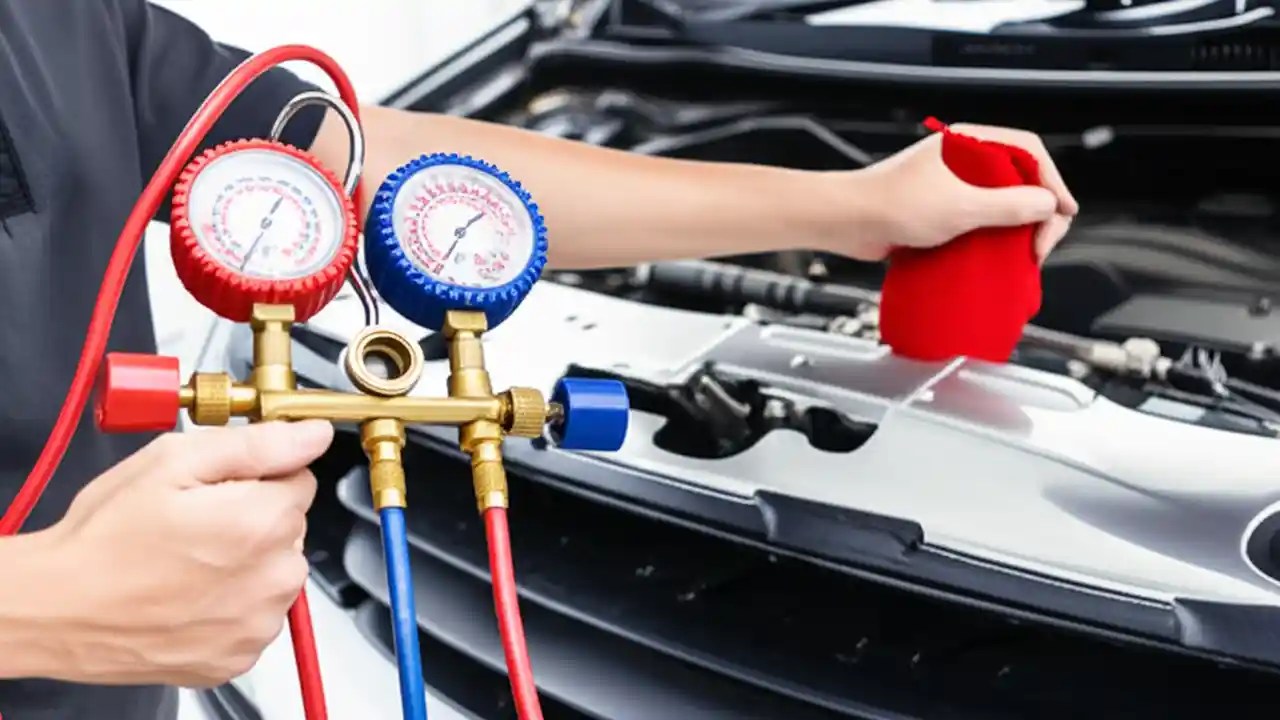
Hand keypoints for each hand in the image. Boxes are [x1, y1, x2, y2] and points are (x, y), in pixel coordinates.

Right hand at [31, 420, 332, 686]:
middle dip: (253, 517)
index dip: (258, 476)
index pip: (301, 478)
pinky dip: (231, 604)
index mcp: (262, 522)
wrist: (56, 608)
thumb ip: (257, 445)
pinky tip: (189, 594)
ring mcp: (257, 622)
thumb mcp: (173, 463)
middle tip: (194, 523)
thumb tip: (311, 435)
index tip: (221, 487)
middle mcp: (272, 577)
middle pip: (290, 527)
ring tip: (186, 561)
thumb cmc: (103, 539)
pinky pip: (255, 615)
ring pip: (276, 572)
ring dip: (246, 563)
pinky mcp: (238, 655)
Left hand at [845, 123, 1078, 261]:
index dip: (1053, 182)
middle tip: (1039, 244)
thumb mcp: (962, 207)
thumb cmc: (892, 204)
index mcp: (970, 142)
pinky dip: (993, 236)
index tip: (1063, 212)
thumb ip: (1009, 206)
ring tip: (1022, 254)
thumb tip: (1047, 205)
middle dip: (1037, 210)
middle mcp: (964, 159)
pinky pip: (978, 219)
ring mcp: (951, 184)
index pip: (1030, 151)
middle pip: (1019, 179)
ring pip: (1000, 202)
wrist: (846, 221)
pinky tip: (997, 256)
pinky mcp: (939, 209)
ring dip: (1016, 227)